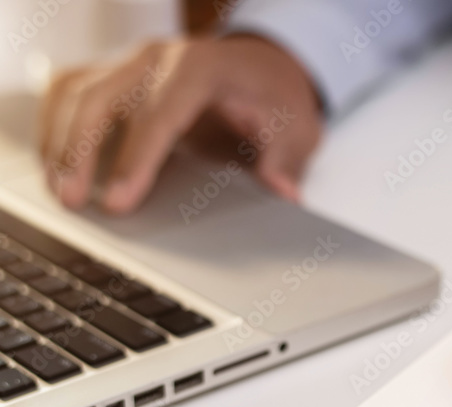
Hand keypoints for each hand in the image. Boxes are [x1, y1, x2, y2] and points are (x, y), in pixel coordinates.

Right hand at [39, 35, 322, 212]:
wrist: (266, 69)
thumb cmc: (275, 99)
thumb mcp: (297, 129)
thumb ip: (286, 161)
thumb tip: (283, 191)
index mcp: (204, 67)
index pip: (161, 113)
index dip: (137, 160)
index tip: (120, 201)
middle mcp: (160, 58)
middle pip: (104, 97)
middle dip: (82, 152)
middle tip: (74, 202)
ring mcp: (133, 62)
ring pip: (77, 91)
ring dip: (60, 141)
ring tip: (58, 191)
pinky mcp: (117, 74)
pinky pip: (72, 91)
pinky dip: (56, 125)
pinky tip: (54, 163)